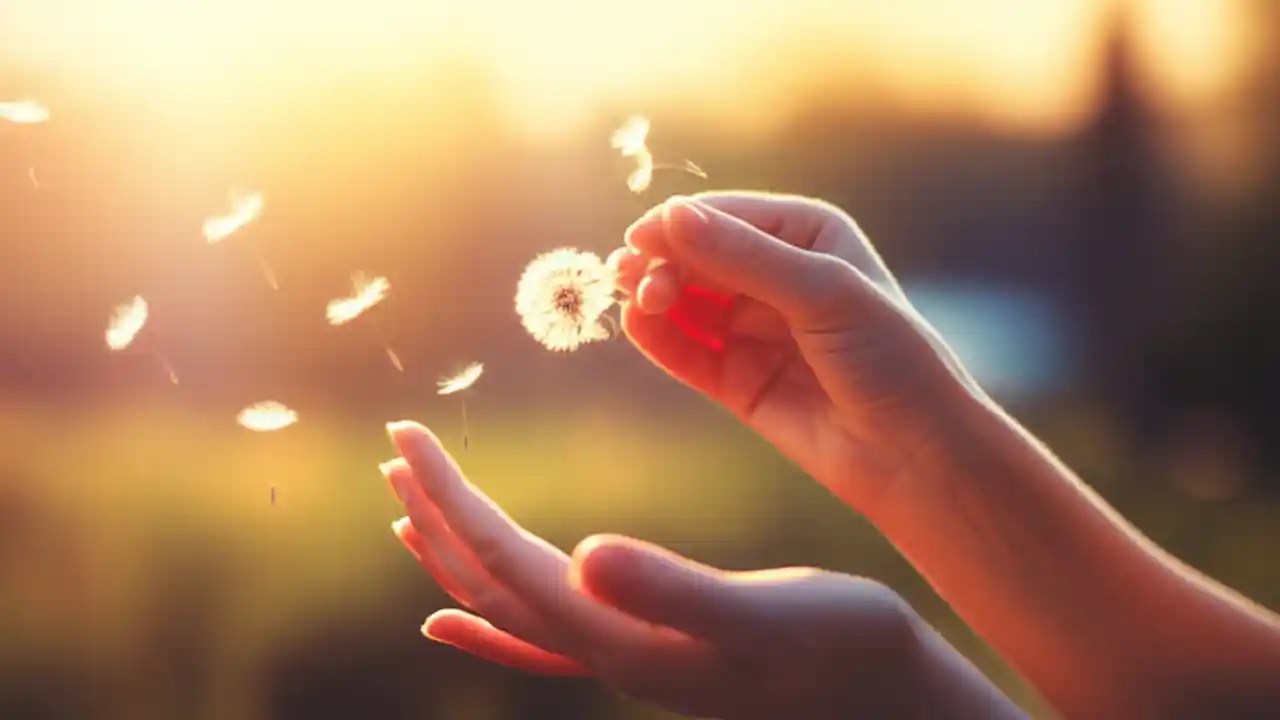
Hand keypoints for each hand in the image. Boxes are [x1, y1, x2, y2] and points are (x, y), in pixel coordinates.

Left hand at [382, 422, 1020, 718]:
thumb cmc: (842, 649)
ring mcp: (623, 658)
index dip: (452, 500)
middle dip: (438, 514)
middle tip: (395, 449)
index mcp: (622, 637)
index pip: (507, 561)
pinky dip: (487, 625)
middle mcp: (606, 653)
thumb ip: (674, 592)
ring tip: (407, 510)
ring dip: (454, 555)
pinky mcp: (646, 651)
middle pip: (491, 582)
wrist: (886, 696)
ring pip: (510, 606)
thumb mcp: (767, 614)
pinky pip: (541, 638)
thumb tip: (582, 559)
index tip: (408, 437)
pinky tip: (453, 620)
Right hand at [610, 192, 982, 515]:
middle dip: (663, 264)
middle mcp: (777, 275)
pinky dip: (658, 339)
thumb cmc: (892, 358)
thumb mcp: (823, 293)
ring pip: (685, 302)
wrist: (918, 454)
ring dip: (654, 298)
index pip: (723, 215)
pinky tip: (638, 328)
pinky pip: (687, 351)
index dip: (676, 224)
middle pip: (695, 257)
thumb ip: (743, 256)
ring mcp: (756, 329)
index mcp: (807, 234)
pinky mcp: (739, 380)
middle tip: (638, 282)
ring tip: (639, 304)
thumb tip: (669, 216)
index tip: (638, 241)